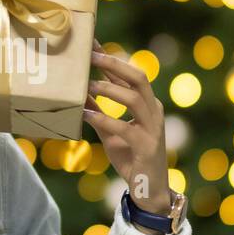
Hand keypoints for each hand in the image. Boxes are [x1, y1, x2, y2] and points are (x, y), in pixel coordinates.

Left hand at [82, 37, 171, 216]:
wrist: (149, 191)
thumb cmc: (131, 158)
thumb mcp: (110, 132)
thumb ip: (99, 112)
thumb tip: (79, 93)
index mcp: (148, 105)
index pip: (130, 74)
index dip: (111, 58)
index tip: (92, 43)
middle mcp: (154, 112)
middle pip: (139, 78)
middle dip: (114, 65)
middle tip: (90, 56)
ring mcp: (153, 129)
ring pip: (135, 99)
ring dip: (110, 89)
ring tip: (88, 85)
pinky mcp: (147, 147)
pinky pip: (125, 129)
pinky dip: (104, 120)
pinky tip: (85, 115)